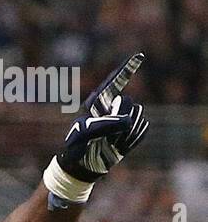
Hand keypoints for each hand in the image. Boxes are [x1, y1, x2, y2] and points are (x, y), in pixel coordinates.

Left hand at [56, 53, 148, 183]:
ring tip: (111, 141)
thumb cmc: (78, 146)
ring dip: (127, 130)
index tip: (139, 56)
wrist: (82, 165)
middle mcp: (113, 107)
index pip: (115, 82)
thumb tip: (128, 121)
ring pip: (138, 114)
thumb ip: (106, 124)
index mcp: (99, 102)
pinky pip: (143, 128)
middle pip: (129, 101)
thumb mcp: (86, 133)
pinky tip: (120, 145)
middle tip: (106, 133)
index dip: (127, 69)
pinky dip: (134, 138)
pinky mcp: (131, 132)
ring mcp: (123, 119)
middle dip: (121, 117)